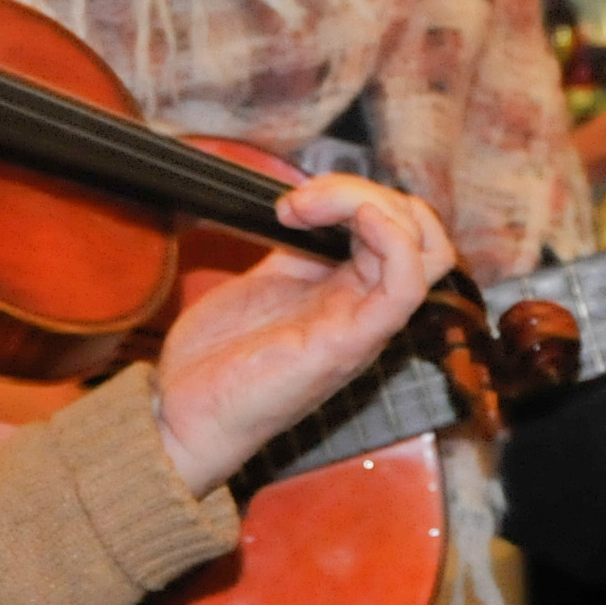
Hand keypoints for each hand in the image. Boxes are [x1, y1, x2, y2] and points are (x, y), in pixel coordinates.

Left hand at [147, 175, 455, 492]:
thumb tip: (310, 205)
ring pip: (423, 249)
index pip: (402, 231)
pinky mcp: (347, 344)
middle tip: (300, 202)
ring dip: (370, 204)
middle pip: (420, 233)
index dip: (362, 194)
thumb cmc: (217, 358)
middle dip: (367, 192)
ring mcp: (362, 327)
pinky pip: (404, 288)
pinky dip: (392, 239)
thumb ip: (298, 249)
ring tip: (307, 208)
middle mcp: (366, 309)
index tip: (295, 200)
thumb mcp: (264, 282)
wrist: (182, 412)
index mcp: (350, 293)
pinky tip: (354, 220)